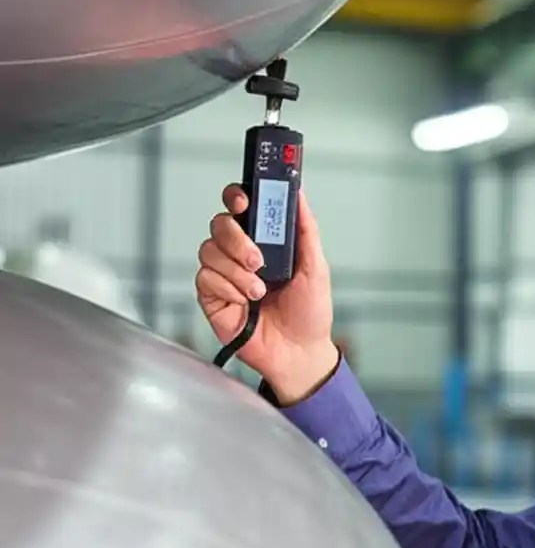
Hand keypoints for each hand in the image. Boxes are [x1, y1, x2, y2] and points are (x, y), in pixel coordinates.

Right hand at [196, 184, 338, 404]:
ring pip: (209, 250)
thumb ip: (305, 230)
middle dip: (237, 239)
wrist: (298, 351)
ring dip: (237, 271)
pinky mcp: (211, 296)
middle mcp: (240, 253)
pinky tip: (245, 303)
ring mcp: (224, 273)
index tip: (244, 202)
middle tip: (258, 260)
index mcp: (265, 241)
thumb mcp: (316, 267)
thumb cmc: (308, 312)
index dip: (237, 197)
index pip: (241, 207)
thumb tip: (299, 195)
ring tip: (259, 290)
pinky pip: (205, 278)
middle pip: (220, 224)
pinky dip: (227, 289)